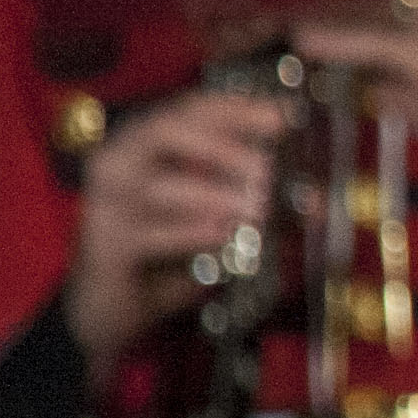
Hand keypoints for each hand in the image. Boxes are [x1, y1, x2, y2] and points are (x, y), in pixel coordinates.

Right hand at [65, 89, 287, 376]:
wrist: (112, 308)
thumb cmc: (165, 254)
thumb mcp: (213, 220)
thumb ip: (255, 202)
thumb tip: (312, 199)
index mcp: (144, 144)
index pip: (188, 110)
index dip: (235, 109)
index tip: (281, 117)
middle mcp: (118, 163)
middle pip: (164, 131)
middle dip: (221, 145)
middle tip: (265, 169)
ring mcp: (106, 203)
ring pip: (158, 185)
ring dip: (214, 195)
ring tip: (254, 209)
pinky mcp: (105, 245)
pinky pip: (150, 233)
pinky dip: (190, 232)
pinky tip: (222, 234)